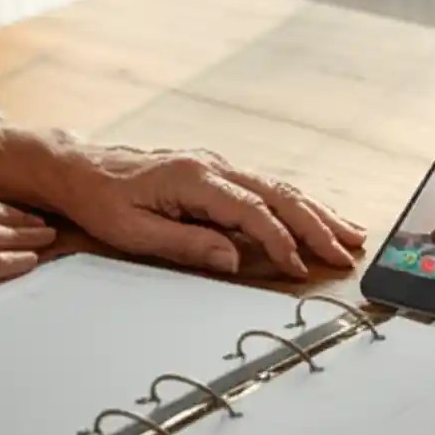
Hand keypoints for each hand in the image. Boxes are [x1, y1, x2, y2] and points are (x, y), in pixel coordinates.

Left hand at [0, 123, 366, 278]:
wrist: (81, 168)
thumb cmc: (102, 202)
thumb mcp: (134, 232)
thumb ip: (186, 245)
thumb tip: (233, 259)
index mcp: (194, 179)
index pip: (251, 211)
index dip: (279, 240)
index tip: (301, 267)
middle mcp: (214, 167)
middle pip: (279, 195)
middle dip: (317, 225)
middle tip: (348, 253)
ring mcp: (219, 167)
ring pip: (281, 189)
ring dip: (318, 213)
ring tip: (353, 235)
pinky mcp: (219, 174)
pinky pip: (268, 189)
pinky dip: (298, 205)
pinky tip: (319, 218)